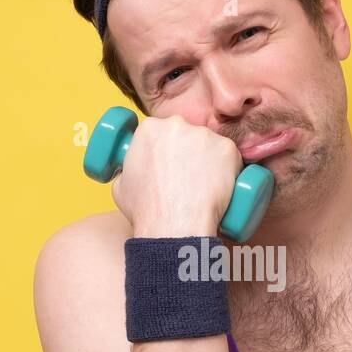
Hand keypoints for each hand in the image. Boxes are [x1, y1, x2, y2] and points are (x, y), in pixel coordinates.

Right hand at [110, 114, 242, 237]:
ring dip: (209, 160)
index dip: (167, 148)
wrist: (174, 226)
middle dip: (188, 151)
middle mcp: (177, 124)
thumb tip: (134, 170)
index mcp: (149, 128)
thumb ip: (129, 168)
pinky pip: (230, 157)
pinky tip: (220, 188)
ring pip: (210, 144)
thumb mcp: (121, 185)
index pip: (162, 131)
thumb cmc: (147, 210)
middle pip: (187, 134)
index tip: (171, 163)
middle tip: (188, 177)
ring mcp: (205, 135)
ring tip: (203, 187)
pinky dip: (228, 171)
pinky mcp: (227, 149)